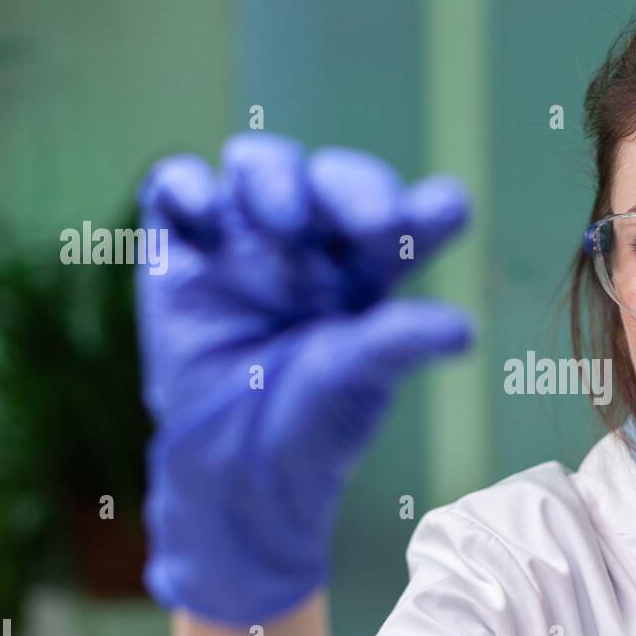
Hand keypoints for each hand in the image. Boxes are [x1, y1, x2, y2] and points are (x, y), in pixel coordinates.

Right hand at [135, 133, 473, 626]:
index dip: (430, 207)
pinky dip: (187, 184)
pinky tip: (206, 212)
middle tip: (375, 222)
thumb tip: (462, 330)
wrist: (233, 471)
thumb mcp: (358, 382)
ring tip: (285, 222)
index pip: (408, 217)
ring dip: (276, 178)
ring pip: (260, 165)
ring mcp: (246, 238)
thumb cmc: (311, 425)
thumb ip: (398, 343)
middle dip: (356, 187)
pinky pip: (174, 186)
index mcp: (371, 268)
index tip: (448, 211)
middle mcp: (314, 243)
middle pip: (336, 179)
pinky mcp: (180, 247)